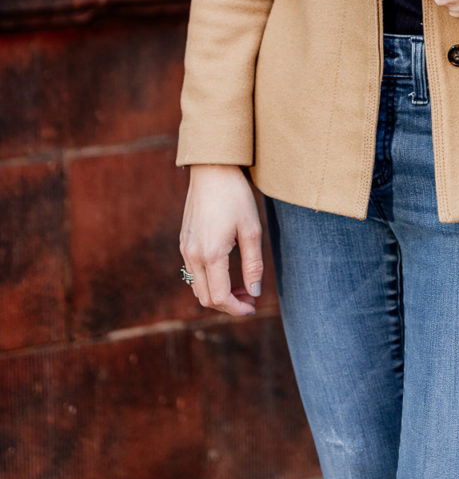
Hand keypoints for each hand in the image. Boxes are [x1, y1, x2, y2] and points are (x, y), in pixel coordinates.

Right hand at [180, 163, 263, 316]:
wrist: (212, 169)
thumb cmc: (235, 196)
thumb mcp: (252, 229)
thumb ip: (253, 264)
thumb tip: (254, 292)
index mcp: (211, 254)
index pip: (220, 297)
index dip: (237, 309)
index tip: (253, 307)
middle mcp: (192, 255)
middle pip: (206, 298)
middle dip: (228, 304)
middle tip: (250, 297)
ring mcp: (185, 249)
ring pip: (197, 287)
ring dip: (218, 293)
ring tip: (242, 285)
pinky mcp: (184, 241)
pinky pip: (193, 272)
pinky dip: (209, 280)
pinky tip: (227, 271)